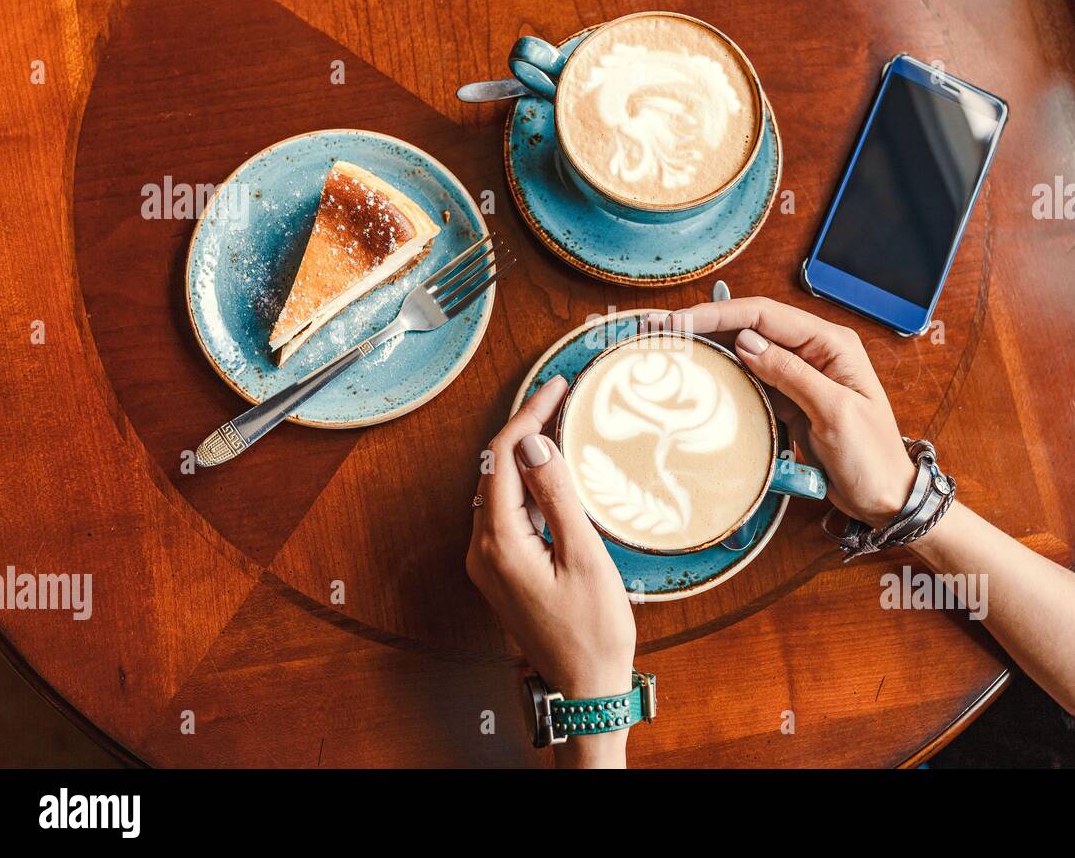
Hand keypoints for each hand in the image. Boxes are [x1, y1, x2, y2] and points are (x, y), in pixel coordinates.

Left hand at [465, 375, 635, 766]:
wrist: (583, 688)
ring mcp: (488, 562)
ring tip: (555, 419)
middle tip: (558, 393)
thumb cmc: (591, 630)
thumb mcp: (583, 556)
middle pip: (494, 469)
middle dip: (523, 426)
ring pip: (498, 488)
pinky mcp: (501, 570)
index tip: (556, 386)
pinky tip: (549, 471)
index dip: (527, 414)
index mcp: (499, 543)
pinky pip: (506, 512)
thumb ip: (555, 496)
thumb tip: (533, 442)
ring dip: (523, 453)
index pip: (502, 458)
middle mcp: (482, 549)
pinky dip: (526, 483)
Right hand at [653, 298, 915, 527]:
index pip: (766, 316)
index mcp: (831, 344)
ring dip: (711, 347)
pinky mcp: (788, 399)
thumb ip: (790, 374)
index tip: (680, 321)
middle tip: (660, 330)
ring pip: (747, 350)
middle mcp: (814, 351)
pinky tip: (698, 374)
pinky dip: (724, 374)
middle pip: (752, 326)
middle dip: (707, 324)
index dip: (719, 314)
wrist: (885, 497)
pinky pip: (751, 378)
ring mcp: (799, 374)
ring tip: (669, 347)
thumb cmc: (871, 456)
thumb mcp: (833, 412)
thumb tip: (745, 342)